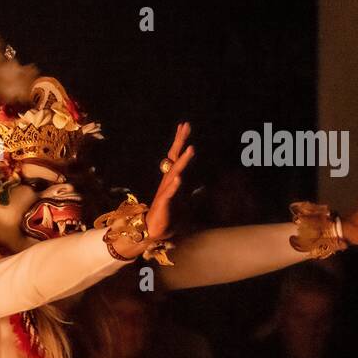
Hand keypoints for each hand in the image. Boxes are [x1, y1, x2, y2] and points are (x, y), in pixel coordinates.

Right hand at [146, 122, 194, 241]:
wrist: (154, 231)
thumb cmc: (168, 216)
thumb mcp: (186, 204)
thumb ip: (194, 195)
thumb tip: (203, 189)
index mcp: (173, 179)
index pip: (176, 156)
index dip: (180, 141)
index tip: (184, 126)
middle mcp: (168, 181)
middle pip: (174, 158)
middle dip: (180, 142)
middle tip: (185, 126)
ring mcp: (165, 191)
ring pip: (174, 173)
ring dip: (183, 161)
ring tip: (191, 149)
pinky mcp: (164, 203)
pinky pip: (170, 193)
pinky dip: (174, 185)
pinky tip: (179, 178)